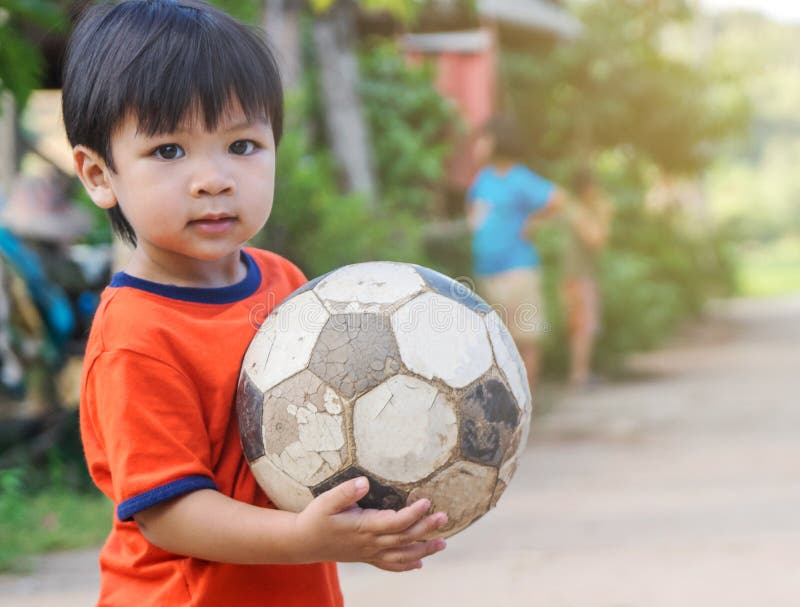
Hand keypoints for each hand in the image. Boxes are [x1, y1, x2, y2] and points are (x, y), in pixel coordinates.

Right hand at [294, 477, 447, 571]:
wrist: (303, 543)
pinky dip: (406, 566)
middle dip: (426, 529)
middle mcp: (370, 543)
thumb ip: (345, 492)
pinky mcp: (366, 557)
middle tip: (444, 517)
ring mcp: (369, 553)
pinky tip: (419, 564)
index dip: (413, 514)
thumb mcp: (325, 501)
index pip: (395, 523)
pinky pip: (390, 565)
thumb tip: (364, 482)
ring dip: (424, 550)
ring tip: (442, 543)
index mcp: (363, 527)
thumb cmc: (315, 519)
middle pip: (404, 539)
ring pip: (402, 556)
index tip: (427, 502)